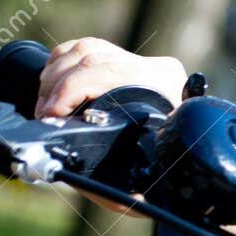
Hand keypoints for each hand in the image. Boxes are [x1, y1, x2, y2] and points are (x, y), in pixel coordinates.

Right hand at [35, 39, 188, 218]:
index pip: (110, 72)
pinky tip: (54, 84)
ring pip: (87, 50)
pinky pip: (88, 48)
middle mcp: (158, 69)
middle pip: (92, 59)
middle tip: (44, 114)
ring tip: (47, 105)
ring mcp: (143, 62)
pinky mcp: (128, 61)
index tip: (51, 114)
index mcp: (166, 87)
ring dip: (56, 74)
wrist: (191, 159)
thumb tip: (93, 186)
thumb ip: (118, 184)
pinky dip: (64, 62)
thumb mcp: (145, 179)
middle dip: (56, 86)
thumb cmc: (170, 171)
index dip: (70, 90)